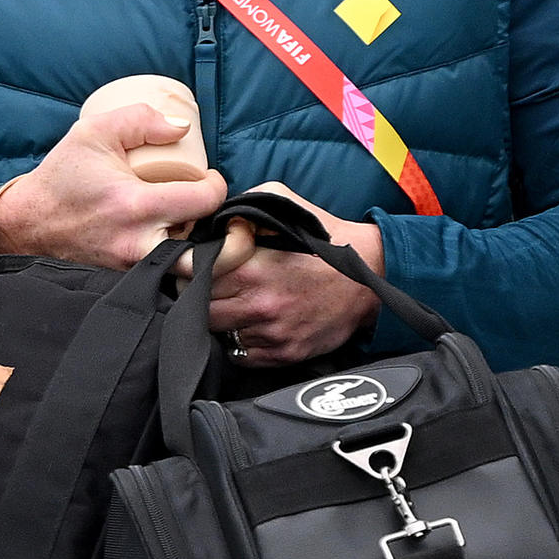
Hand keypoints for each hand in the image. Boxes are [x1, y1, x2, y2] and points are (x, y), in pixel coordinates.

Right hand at [0, 81, 225, 264]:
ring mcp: (132, 268)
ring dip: (203, 255)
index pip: (205, 201)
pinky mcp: (125, 281)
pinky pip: (166, 280)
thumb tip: (182, 128)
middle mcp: (138, 243)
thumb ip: (140, 119)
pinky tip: (177, 248)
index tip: (208, 179)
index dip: (217, 186)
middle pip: (208, 256)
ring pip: (189, 274)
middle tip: (215, 217)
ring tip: (199, 233)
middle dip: (224, 237)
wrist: (26, 224)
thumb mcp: (94, 132)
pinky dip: (178, 267)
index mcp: (136, 205)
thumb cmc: (61, 178)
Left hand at [205, 207, 386, 365]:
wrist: (371, 277)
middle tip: (207, 288)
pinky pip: (241, 356)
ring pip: (218, 334)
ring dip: (219, 322)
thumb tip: (213, 215)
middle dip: (198, 298)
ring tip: (231, 305)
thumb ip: (246, 204)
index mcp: (252, 269)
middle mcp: (258, 305)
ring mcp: (271, 334)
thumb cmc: (327, 239)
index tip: (190, 268)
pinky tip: (249, 324)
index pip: (193, 277)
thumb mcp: (287, 203)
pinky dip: (238, 342)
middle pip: (199, 309)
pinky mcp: (283, 354)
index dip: (187, 272)